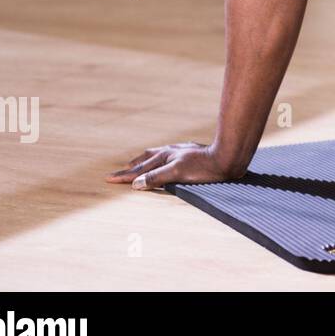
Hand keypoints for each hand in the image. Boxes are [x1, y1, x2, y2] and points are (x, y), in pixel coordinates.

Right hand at [107, 142, 246, 190]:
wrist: (226, 157)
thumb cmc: (203, 167)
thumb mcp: (177, 173)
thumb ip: (156, 177)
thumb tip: (135, 184)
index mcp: (164, 157)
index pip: (139, 170)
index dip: (124, 176)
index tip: (108, 179)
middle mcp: (169, 152)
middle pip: (145, 160)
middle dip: (130, 168)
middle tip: (118, 172)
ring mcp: (179, 151)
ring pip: (156, 155)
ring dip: (143, 161)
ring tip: (136, 163)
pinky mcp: (189, 152)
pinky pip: (167, 154)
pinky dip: (158, 158)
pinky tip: (164, 159)